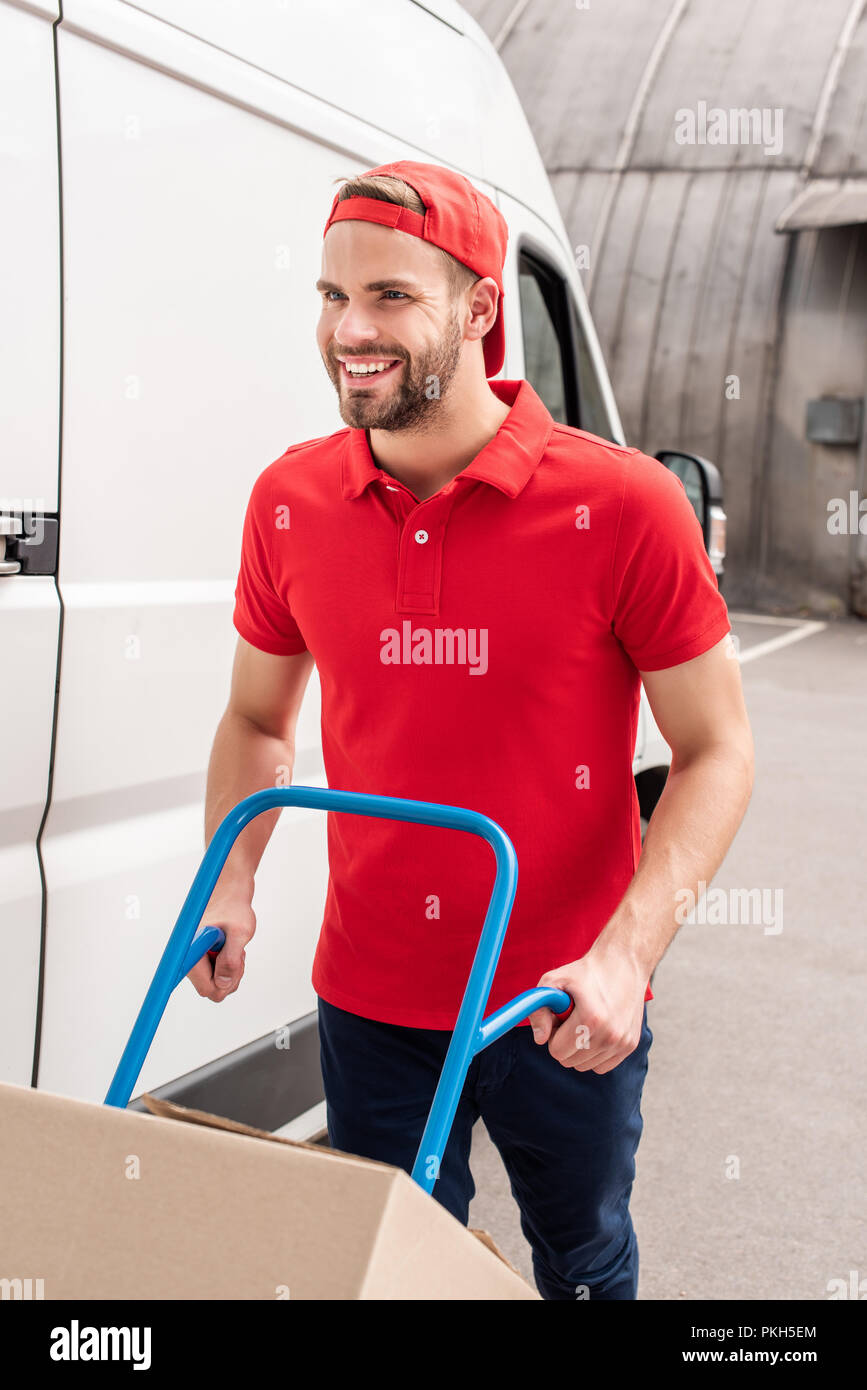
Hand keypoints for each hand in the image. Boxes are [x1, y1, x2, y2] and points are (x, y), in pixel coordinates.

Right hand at [186, 895, 255, 1001]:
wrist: (230, 891)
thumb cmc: (234, 907)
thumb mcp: (239, 933)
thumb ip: (231, 960)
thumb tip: (223, 984)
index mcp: (191, 951)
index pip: (206, 988)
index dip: (223, 986)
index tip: (233, 968)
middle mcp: (189, 957)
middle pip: (211, 988)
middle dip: (230, 977)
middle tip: (239, 955)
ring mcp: (194, 957)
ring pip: (215, 982)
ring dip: (231, 970)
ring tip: (236, 948)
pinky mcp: (201, 956)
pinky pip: (216, 973)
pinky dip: (228, 965)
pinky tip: (232, 948)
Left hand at [526, 941, 648, 1073]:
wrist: (623, 963)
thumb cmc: (585, 971)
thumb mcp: (554, 980)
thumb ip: (538, 1009)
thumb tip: (540, 1039)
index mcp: (590, 1020)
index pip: (557, 1051)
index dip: (553, 1034)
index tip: (560, 1018)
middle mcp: (609, 1035)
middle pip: (570, 1061)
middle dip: (565, 1042)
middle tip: (571, 1019)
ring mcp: (622, 1042)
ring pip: (585, 1066)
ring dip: (579, 1048)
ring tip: (584, 1022)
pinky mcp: (630, 1045)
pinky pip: (602, 1066)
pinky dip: (594, 1054)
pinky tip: (596, 1031)